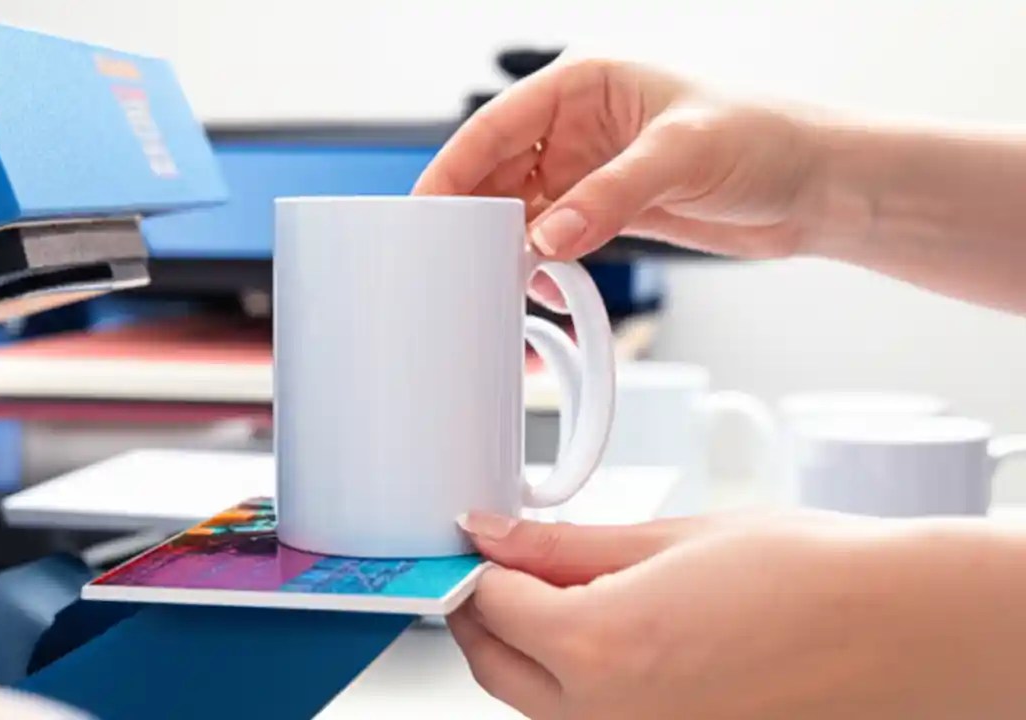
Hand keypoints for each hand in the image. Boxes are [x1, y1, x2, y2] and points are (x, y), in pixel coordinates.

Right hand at [413, 59, 825, 307]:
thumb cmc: (765, 137)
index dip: (454, 167)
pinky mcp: (606, 211)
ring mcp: (589, 171)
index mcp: (586, 83)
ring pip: (521, 210)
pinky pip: (553, 240)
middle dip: (473, 213)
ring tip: (491, 281)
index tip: (424, 209)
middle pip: (499, 171)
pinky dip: (540, 267)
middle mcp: (579, 126)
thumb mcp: (683, 155)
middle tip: (449, 256)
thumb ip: (610, 196)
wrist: (815, 187)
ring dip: (507, 246)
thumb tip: (549, 238)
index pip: (497, 125)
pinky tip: (540, 289)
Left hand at [448, 511, 1025, 718]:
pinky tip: (607, 633)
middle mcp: (606, 717)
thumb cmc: (806, 577)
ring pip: (535, 702)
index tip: (477, 540)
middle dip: (483, 613)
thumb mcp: (667, 539)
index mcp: (598, 648)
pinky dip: (574, 681)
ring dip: (524, 650)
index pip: (489, 606)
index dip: (476, 565)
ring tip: (558, 592)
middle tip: (498, 565)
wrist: (895, 631)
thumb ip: (565, 545)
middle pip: (494, 665)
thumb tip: (497, 534)